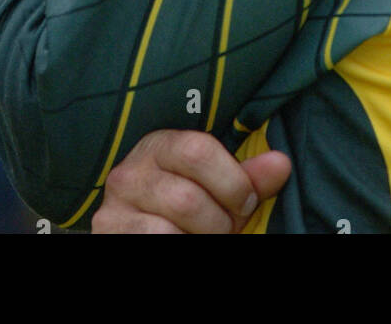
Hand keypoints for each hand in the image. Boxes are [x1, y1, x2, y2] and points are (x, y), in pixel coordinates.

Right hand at [91, 129, 291, 233]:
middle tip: (224, 228)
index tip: (245, 202)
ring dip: (202, 239)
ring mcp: (115, 206)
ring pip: (171, 229)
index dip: (232, 182)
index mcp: (159, 146)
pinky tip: (185, 241)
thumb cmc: (187, 210)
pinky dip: (182, 245)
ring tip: (203, 237)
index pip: (197, 150)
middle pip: (188, 199)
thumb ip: (245, 178)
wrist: (143, 232)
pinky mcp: (109, 232)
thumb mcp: (216, 189)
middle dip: (219, 223)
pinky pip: (157, 241)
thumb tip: (281, 163)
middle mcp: (130, 172)